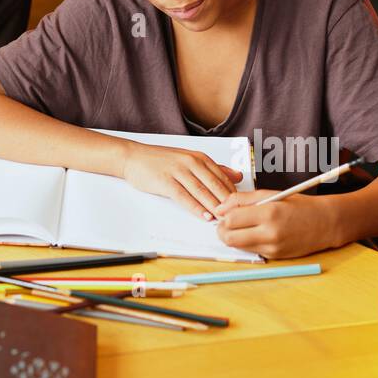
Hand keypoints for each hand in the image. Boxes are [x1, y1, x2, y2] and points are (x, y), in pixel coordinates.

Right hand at [120, 142, 242, 218]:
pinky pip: (184, 197)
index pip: (223, 178)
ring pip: (202, 192)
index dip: (234, 194)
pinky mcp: (166, 181)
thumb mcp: (189, 160)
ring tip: (226, 220)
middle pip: (215, 185)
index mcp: (199, 157)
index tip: (243, 208)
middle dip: (228, 203)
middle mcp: (191, 162)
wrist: (133, 157)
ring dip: (215, 207)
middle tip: (239, 217)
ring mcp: (178, 171)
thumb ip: (214, 169)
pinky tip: (204, 216)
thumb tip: (237, 177)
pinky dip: (196, 208)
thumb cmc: (161, 161)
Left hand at [212, 190, 340, 258]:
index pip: (230, 219)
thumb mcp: (270, 194)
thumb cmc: (299, 206)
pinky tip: (255, 233)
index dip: (223, 215)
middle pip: (229, 238)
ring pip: (238, 246)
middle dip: (222, 230)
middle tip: (226, 223)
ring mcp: (272, 248)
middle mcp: (270, 233)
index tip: (224, 211)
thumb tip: (220, 208)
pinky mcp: (275, 257)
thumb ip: (242, 199)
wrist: (325, 223)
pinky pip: (251, 251)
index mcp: (268, 213)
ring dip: (234, 237)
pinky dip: (247, 243)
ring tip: (242, 226)